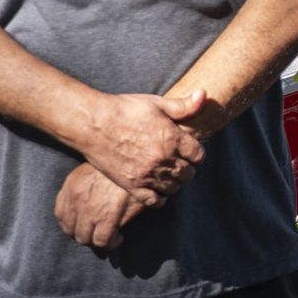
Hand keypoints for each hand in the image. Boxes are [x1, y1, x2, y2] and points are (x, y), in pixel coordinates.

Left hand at [55, 162, 154, 248]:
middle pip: (71, 230)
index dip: (72, 225)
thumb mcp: (96, 167)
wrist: (138, 158)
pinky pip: (102, 241)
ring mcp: (91, 209)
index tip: (83, 226)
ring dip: (97, 242)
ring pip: (85, 238)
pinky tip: (119, 238)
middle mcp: (77, 198)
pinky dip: (110, 244)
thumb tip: (89, 201)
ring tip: (110, 237)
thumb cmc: (122, 162)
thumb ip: (86, 185)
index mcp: (72, 185)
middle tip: (99, 234)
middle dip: (85, 235)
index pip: (61, 214)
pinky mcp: (107, 217)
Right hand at [83, 90, 206, 199]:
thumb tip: (204, 96)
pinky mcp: (132, 186)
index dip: (196, 152)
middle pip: (188, 174)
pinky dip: (159, 197)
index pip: (199, 155)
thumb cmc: (124, 110)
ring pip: (174, 188)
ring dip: (174, 181)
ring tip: (167, 172)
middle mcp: (163, 159)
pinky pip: (155, 201)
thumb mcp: (156, 103)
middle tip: (179, 161)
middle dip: (187, 167)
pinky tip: (156, 187)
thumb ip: (183, 105)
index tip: (188, 149)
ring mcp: (147, 175)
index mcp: (172, 138)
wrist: (93, 124)